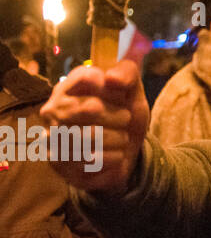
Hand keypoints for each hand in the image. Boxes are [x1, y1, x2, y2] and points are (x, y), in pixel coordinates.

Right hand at [39, 60, 148, 192]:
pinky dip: (115, 156)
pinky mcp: (59, 163)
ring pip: (93, 135)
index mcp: (68, 86)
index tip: (122, 95)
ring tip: (122, 137)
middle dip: (120, 115)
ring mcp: (51, 137)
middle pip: (92, 107)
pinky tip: (115, 154)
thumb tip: (111, 78)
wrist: (124, 151)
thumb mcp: (132, 91)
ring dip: (119, 138)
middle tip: (126, 119)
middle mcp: (52, 110)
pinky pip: (95, 159)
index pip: (87, 77)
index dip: (112, 87)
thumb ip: (127, 74)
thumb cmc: (123, 114)